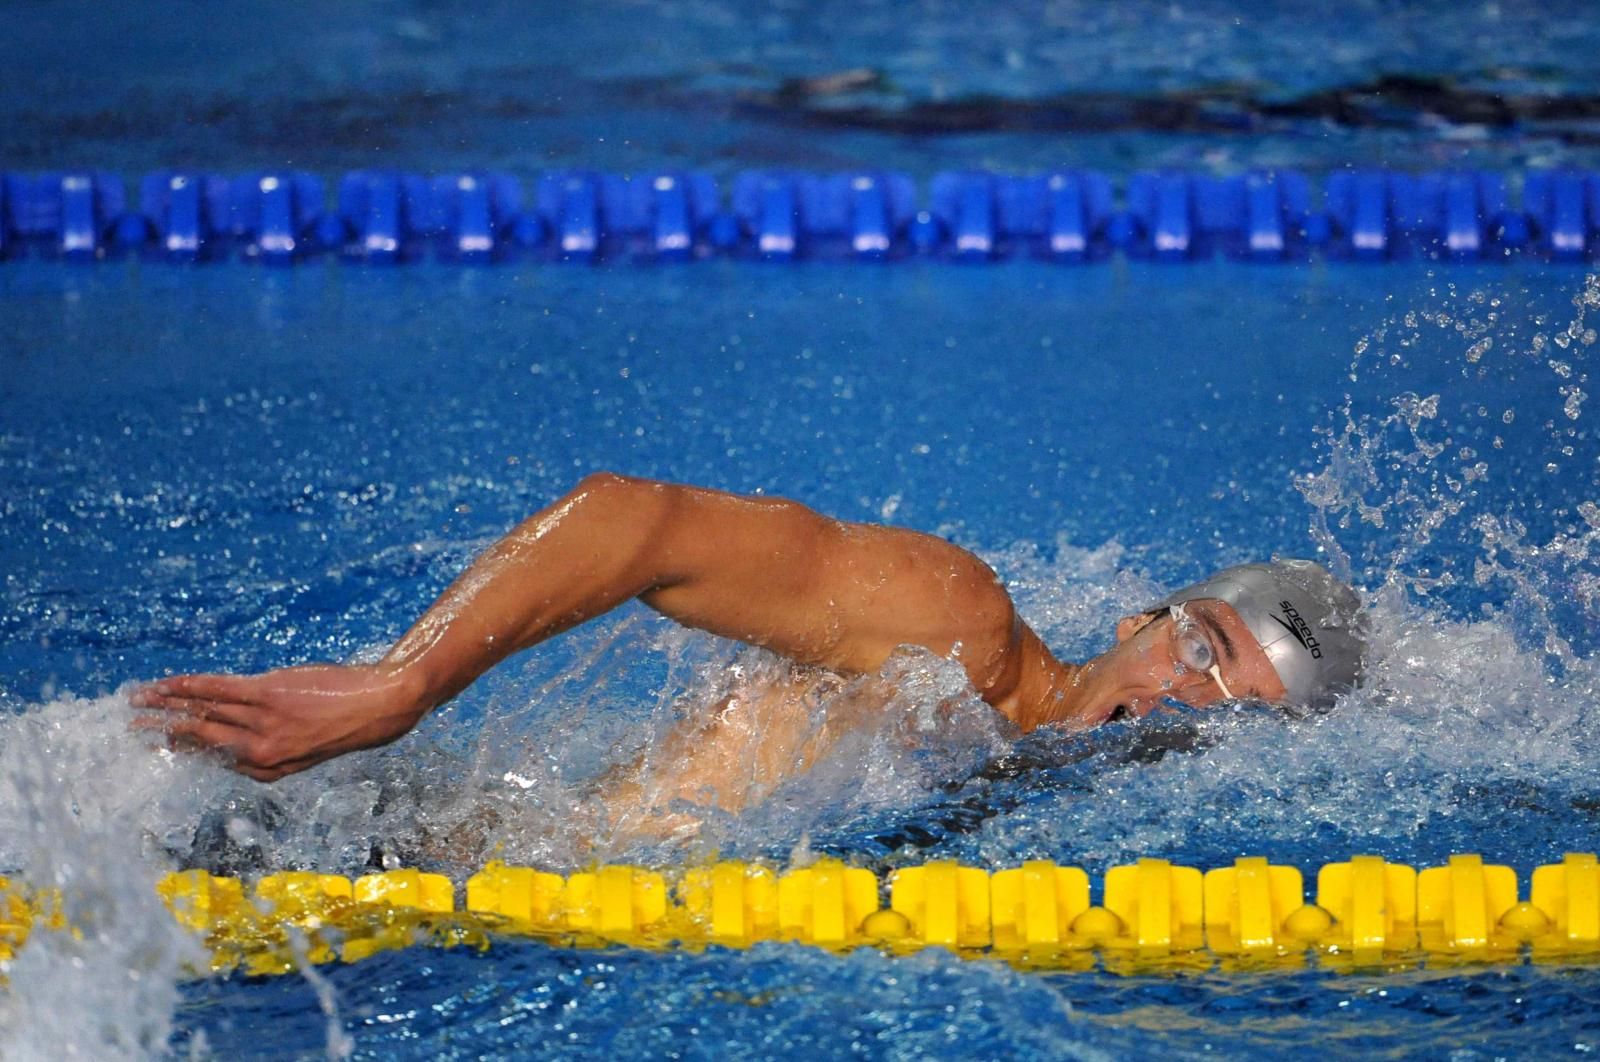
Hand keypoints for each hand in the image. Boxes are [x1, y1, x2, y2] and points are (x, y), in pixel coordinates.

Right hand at [130, 663, 428, 781]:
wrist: (382, 706)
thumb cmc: (350, 723)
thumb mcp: (310, 747)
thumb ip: (276, 746)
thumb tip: (244, 734)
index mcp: (269, 771)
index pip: (215, 761)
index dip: (184, 752)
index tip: (160, 744)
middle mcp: (260, 753)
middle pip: (200, 741)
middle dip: (161, 735)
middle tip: (131, 729)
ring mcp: (262, 723)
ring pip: (201, 715)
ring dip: (163, 708)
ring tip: (135, 703)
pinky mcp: (267, 695)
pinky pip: (217, 691)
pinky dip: (187, 687)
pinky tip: (165, 685)